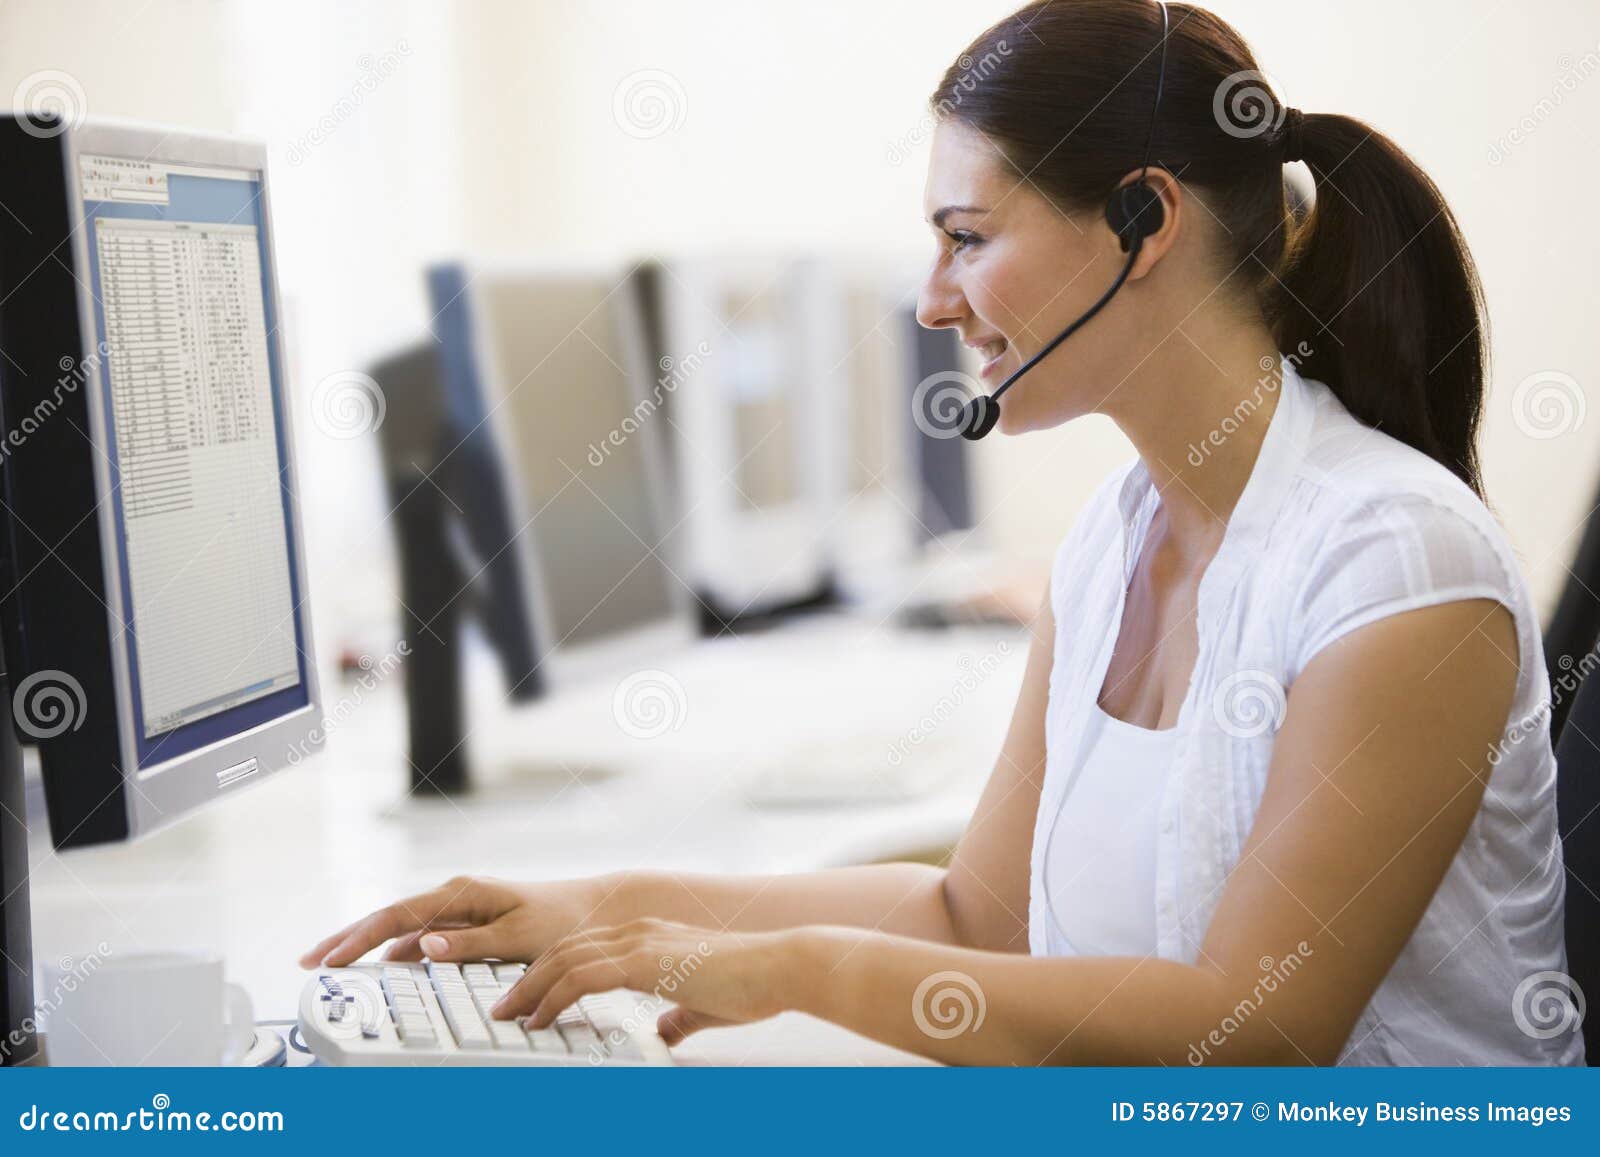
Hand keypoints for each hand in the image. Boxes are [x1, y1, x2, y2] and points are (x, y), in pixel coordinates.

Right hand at [298, 874, 619, 968]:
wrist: (597, 910)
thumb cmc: (564, 922)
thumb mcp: (520, 939)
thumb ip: (472, 944)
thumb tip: (424, 946)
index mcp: (463, 894)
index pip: (396, 917)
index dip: (357, 939)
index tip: (327, 958)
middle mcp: (456, 896)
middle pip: (389, 918)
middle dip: (348, 938)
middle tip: (309, 961)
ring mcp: (460, 908)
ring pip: (402, 928)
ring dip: (368, 945)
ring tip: (332, 966)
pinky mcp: (468, 922)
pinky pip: (422, 936)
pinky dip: (397, 950)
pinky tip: (383, 967)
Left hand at [493, 918, 799, 1045]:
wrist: (780, 967)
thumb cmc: (752, 986)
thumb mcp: (704, 1004)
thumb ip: (679, 1015)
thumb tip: (664, 1030)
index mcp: (650, 936)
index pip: (584, 948)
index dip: (550, 972)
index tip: (528, 999)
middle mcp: (638, 931)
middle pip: (564, 948)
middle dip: (527, 979)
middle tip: (503, 1008)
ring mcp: (640, 941)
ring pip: (565, 958)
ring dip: (529, 989)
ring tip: (509, 1016)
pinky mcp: (645, 960)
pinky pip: (583, 976)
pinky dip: (553, 997)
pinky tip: (540, 1018)